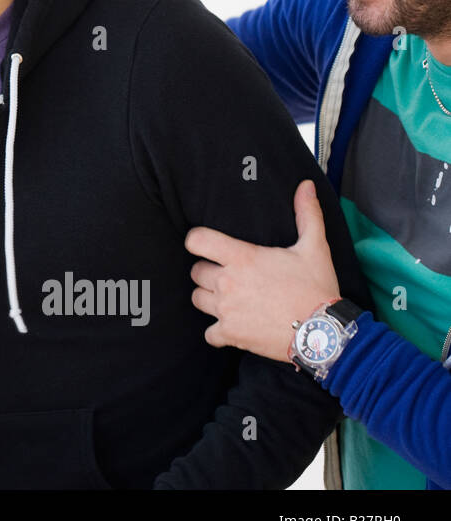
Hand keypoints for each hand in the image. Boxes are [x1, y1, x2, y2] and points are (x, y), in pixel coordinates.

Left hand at [186, 180, 341, 361]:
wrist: (323, 333)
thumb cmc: (317, 289)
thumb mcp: (314, 248)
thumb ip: (307, 214)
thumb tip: (306, 186)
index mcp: (241, 258)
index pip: (197, 240)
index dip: (198, 240)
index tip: (206, 245)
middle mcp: (227, 282)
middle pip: (196, 271)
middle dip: (209, 271)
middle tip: (229, 275)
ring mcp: (226, 310)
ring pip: (197, 298)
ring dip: (209, 298)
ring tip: (230, 298)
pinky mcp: (230, 334)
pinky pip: (209, 334)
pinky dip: (217, 332)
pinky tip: (232, 325)